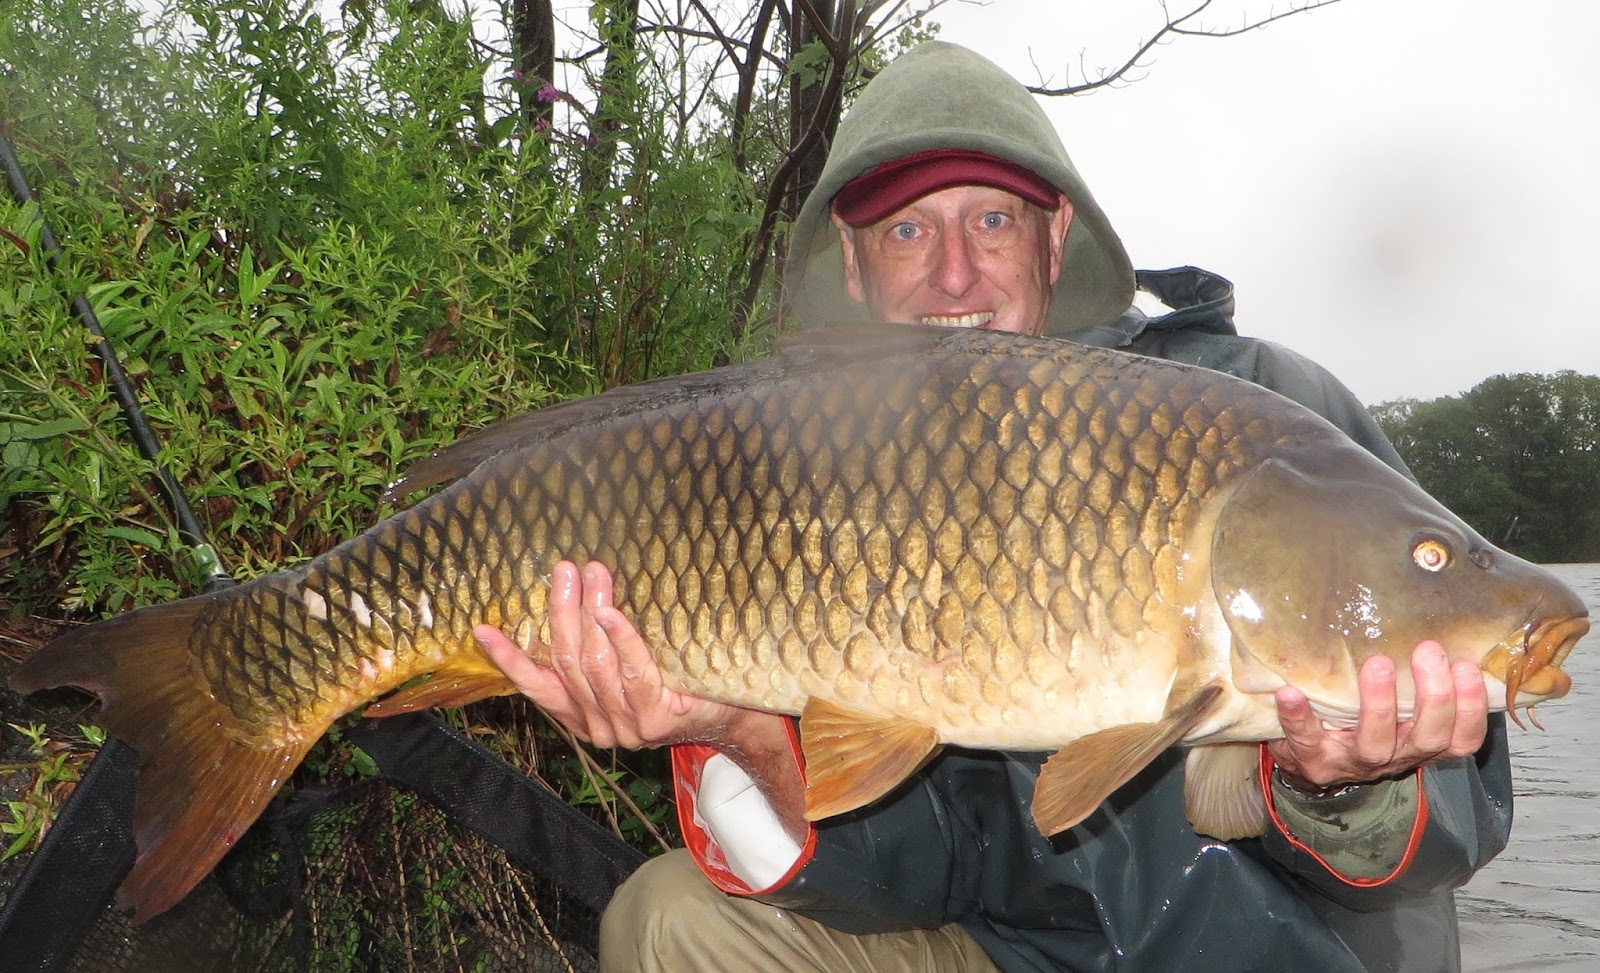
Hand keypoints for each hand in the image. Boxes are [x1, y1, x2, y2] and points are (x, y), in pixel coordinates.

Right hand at [474, 560, 752, 749]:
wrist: (729, 715)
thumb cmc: (673, 682)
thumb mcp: (624, 671)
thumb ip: (594, 652)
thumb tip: (571, 597)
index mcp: (581, 718)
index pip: (537, 686)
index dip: (508, 659)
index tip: (481, 628)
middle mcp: (597, 728)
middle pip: (567, 664)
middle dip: (562, 612)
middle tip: (564, 570)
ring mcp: (626, 727)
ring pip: (595, 665)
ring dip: (589, 614)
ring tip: (591, 574)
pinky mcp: (655, 719)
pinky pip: (632, 672)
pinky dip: (621, 638)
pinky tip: (612, 612)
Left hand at [1268, 640, 1489, 793]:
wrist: (1311, 757)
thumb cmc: (1364, 719)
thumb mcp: (1398, 705)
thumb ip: (1416, 678)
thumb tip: (1436, 619)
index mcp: (1422, 742)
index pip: (1462, 737)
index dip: (1470, 707)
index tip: (1466, 666)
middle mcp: (1397, 756)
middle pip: (1428, 737)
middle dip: (1434, 696)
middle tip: (1428, 651)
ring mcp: (1354, 761)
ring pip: (1374, 743)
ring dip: (1379, 704)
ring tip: (1378, 664)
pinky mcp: (1314, 759)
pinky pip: (1306, 739)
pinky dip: (1298, 717)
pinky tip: (1290, 693)